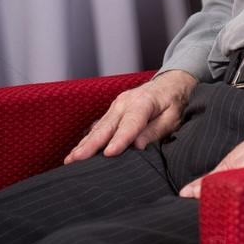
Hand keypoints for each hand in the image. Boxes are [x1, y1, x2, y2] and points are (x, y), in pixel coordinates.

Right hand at [63, 69, 197, 163]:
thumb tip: (138, 145)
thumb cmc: (173, 103)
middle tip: (76, 160)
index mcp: (143, 103)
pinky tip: (77, 151)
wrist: (170, 83)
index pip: (130, 124)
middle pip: (107, 126)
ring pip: (99, 127)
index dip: (119, 140)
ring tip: (70, 159)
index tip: (108, 154)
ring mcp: (117, 105)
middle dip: (91, 144)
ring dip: (84, 143)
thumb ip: (155, 131)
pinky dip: (87, 139)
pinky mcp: (113, 111)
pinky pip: (98, 126)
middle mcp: (125, 102)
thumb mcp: (173, 117)